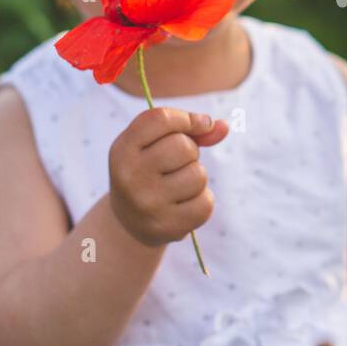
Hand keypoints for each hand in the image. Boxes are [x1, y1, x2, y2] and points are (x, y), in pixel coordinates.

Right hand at [107, 107, 228, 246]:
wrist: (129, 222)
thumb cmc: (148, 171)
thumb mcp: (153, 144)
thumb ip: (188, 129)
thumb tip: (224, 126)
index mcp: (122, 150)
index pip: (160, 119)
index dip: (186, 118)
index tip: (199, 124)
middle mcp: (131, 177)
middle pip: (183, 146)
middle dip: (190, 151)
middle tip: (177, 164)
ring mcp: (148, 204)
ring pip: (198, 174)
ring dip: (197, 176)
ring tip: (179, 185)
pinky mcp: (167, 227)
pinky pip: (206, 202)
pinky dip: (202, 200)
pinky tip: (184, 204)